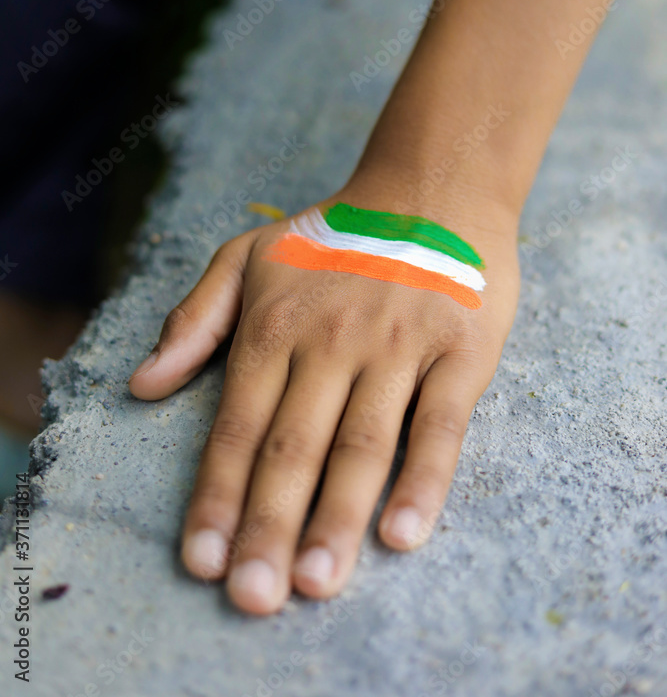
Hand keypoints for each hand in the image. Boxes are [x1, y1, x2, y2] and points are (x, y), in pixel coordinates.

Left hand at [129, 184, 519, 614]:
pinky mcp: (459, 351)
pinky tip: (402, 533)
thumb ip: (195, 319)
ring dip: (336, 517)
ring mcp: (398, 347)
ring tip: (315, 583)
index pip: (238, 425)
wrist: (434, 187)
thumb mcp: (249, 258)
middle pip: (293, 447)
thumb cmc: (336, 235)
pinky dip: (423, 481)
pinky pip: (439, 426)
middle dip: (267, 526)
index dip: (217, 495)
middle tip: (252, 598)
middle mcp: (333, 340)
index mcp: (277, 325)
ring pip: (361, 445)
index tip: (201, 560)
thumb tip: (143, 385)